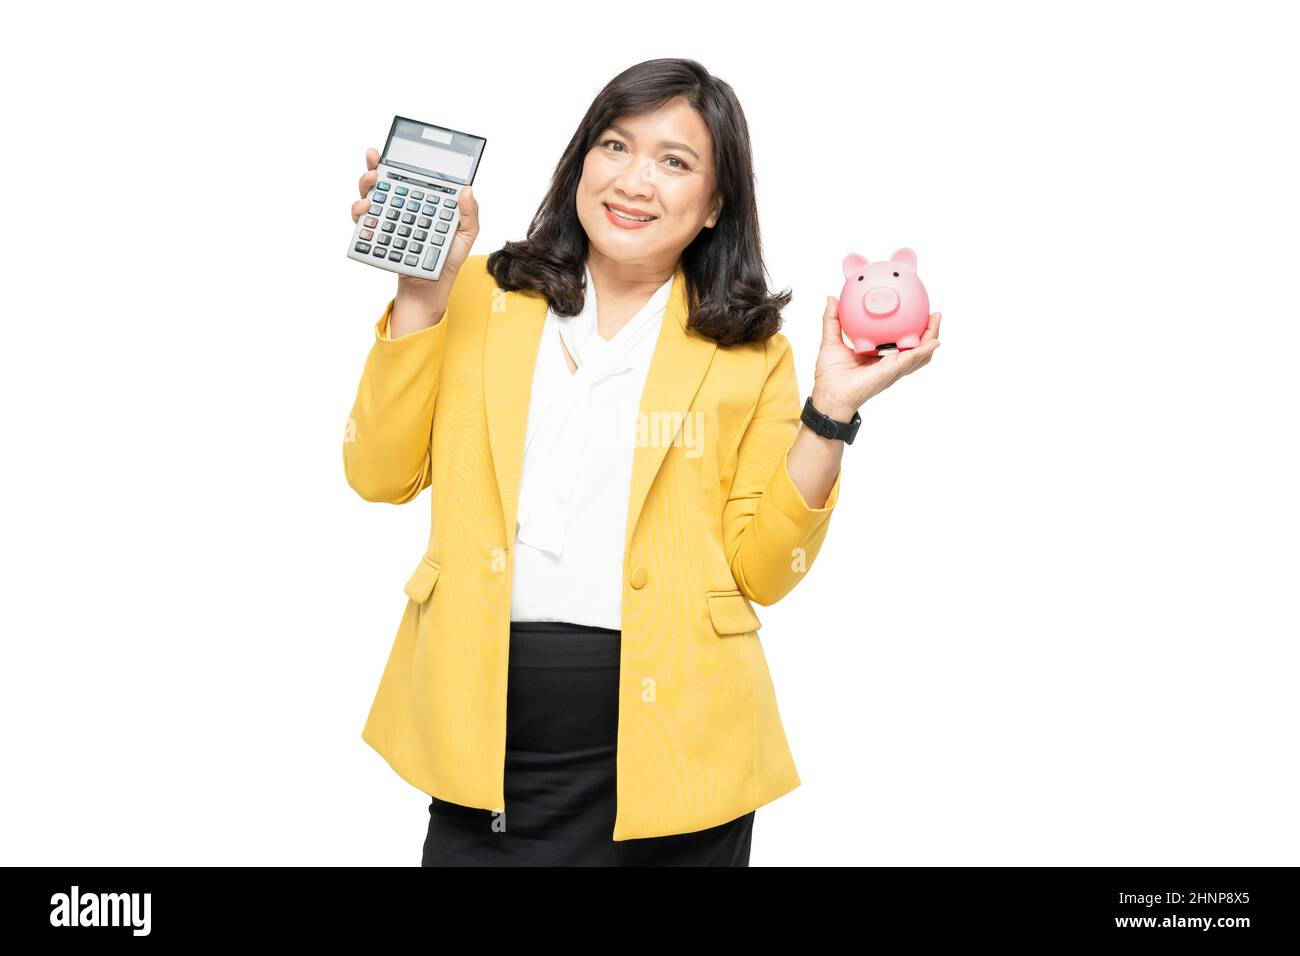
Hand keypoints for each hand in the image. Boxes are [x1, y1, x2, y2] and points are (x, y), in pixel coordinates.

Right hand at [351, 147, 479, 294]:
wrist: (432, 286)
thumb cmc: (448, 257)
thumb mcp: (466, 234)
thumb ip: (469, 213)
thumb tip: (467, 190)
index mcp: (420, 200)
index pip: (405, 175)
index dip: (393, 162)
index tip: (384, 153)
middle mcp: (400, 206)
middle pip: (381, 182)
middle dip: (372, 170)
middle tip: (375, 168)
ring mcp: (386, 220)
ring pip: (368, 197)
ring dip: (364, 187)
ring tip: (370, 186)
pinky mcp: (377, 237)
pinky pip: (362, 223)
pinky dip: (359, 214)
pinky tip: (365, 210)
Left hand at [810, 298, 941, 419]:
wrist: (829, 395)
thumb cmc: (830, 376)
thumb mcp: (831, 341)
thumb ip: (832, 320)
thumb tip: (832, 299)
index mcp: (878, 355)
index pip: (898, 339)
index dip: (909, 326)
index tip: (915, 308)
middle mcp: (889, 362)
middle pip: (915, 346)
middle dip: (928, 331)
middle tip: (934, 314)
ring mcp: (892, 368)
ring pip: (919, 354)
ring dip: (931, 338)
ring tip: (936, 321)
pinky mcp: (891, 372)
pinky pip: (910, 360)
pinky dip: (922, 351)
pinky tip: (931, 342)